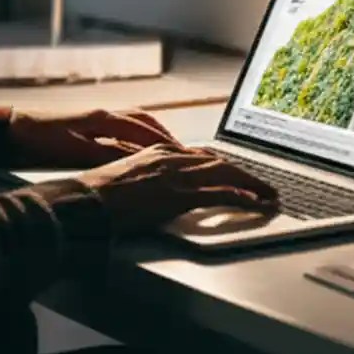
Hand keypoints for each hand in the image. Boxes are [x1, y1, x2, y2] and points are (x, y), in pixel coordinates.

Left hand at [11, 109, 183, 168]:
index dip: (165, 142)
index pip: (144, 130)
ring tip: (167, 146)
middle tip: (184, 151)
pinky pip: (122, 125)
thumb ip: (106, 155)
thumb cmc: (40, 143)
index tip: (184, 155)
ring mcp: (96, 117)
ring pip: (134, 120)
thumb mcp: (73, 152)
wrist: (9, 132)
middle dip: (165, 134)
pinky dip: (138, 133)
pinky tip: (138, 145)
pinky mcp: (87, 124)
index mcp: (104, 119)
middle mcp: (105, 114)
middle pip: (144, 120)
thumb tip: (137, 159)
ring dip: (153, 132)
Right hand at [75, 144, 278, 234]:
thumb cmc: (99, 196)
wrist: (83, 202)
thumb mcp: (131, 177)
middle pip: (221, 162)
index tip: (241, 173)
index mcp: (161, 151)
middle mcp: (173, 157)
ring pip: (226, 174)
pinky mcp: (179, 194)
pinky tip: (254, 203)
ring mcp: (178, 175)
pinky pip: (218, 194)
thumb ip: (153, 177)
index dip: (227, 165)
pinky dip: (240, 197)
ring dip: (252, 185)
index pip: (204, 155)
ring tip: (270, 195)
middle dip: (246, 174)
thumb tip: (165, 189)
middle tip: (265, 185)